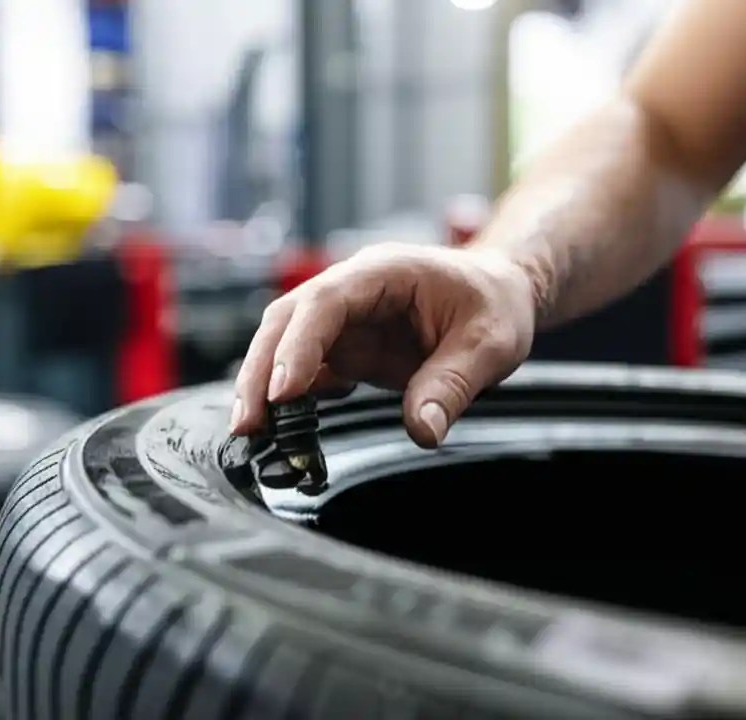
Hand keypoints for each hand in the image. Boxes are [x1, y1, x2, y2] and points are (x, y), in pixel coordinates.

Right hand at [229, 243, 536, 447]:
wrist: (498, 295)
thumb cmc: (493, 304)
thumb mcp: (491, 344)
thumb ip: (453, 385)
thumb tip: (422, 431)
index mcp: (383, 272)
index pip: (325, 302)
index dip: (299, 345)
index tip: (283, 391)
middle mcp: (353, 291)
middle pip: (287, 321)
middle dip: (260, 370)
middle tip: (247, 422)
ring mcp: (344, 320)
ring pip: (284, 344)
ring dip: (263, 385)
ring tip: (250, 429)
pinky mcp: (346, 348)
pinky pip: (306, 370)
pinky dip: (289, 397)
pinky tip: (284, 427)